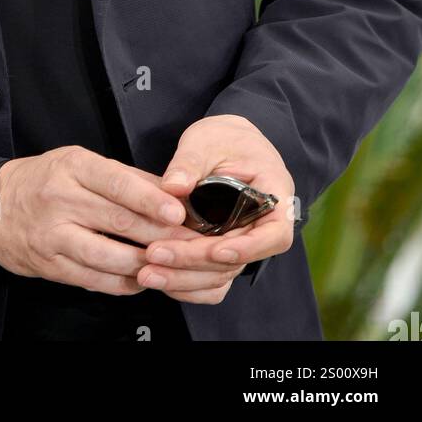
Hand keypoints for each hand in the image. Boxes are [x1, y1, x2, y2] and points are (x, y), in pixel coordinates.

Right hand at [0, 146, 188, 294]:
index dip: (150, 199)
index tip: (177, 210)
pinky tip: (140, 278)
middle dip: (159, 234)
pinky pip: (93, 279)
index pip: (117, 182)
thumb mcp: (80, 163)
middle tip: (188, 242)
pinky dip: (122, 282)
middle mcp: (61, 199)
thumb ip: (126, 178)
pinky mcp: (50, 265)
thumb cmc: (45, 180)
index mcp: (73, 167)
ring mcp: (53, 235)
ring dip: (143, 263)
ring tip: (168, 263)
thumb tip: (170, 190)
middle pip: (118, 220)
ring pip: (107, 255)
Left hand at [134, 114, 295, 303]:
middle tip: (155, 256)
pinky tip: (159, 277)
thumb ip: (190, 162)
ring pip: (222, 273)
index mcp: (275, 194)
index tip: (214, 250)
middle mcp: (264, 225)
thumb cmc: (224, 138)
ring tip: (147, 273)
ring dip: (184, 277)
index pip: (275, 234)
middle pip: (239, 259)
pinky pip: (212, 277)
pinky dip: (187, 283)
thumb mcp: (206, 140)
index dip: (247, 247)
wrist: (227, 141)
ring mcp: (245, 241)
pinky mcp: (225, 249)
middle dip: (195, 262)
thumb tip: (172, 187)